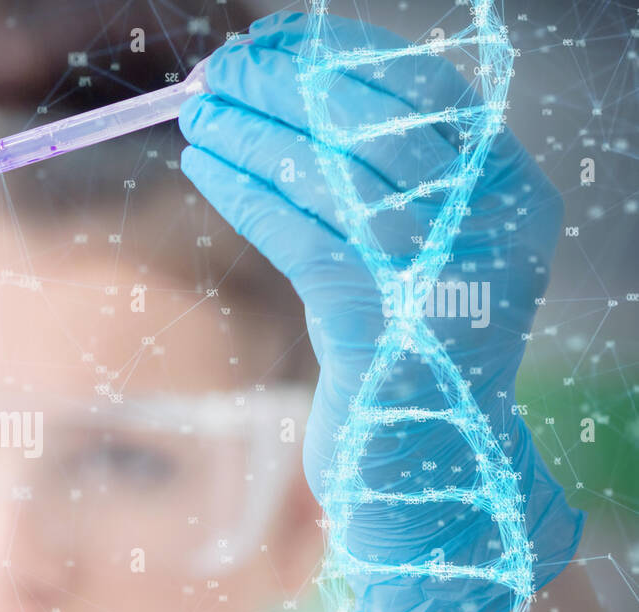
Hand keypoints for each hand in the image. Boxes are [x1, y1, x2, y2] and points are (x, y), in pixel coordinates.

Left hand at [179, 11, 583, 611]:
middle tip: (220, 69)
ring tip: (197, 109)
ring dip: (255, 132)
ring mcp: (446, 275)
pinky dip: (249, 193)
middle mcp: (491, 224)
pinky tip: (205, 165)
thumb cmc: (407, 358)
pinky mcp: (386, 325)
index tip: (279, 38)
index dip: (347, 57)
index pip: (429, 93)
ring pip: (336, 175)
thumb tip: (286, 101)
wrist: (430, 473)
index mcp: (510, 193)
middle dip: (288, 88)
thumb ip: (374, 185)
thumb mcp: (407, 256)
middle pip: (377, 124)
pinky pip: (305, 237)